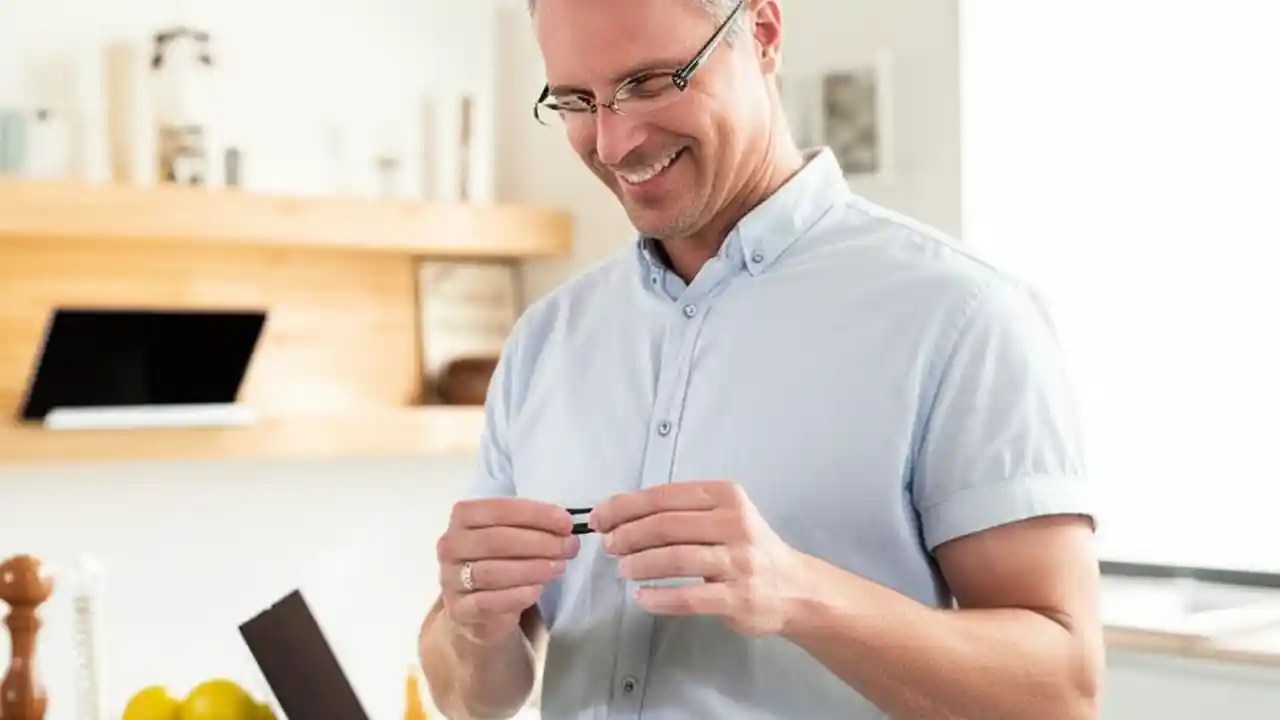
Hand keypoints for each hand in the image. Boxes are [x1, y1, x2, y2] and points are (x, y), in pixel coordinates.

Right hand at [437, 498, 578, 645]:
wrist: (477, 608)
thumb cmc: (500, 560)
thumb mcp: (512, 536)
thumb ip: (533, 526)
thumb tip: (567, 525)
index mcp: (464, 517)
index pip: (498, 509)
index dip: (535, 514)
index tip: (567, 523)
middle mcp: (451, 544)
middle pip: (496, 540)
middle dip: (539, 542)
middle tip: (569, 547)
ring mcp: (450, 578)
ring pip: (491, 572)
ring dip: (532, 569)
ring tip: (559, 568)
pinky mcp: (459, 609)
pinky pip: (487, 602)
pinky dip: (516, 595)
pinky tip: (537, 590)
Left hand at [590, 481, 803, 635]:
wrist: (793, 587)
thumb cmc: (747, 547)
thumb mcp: (722, 514)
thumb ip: (681, 511)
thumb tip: (621, 513)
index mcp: (725, 496)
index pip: (665, 496)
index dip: (626, 505)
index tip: (600, 517)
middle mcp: (734, 523)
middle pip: (667, 525)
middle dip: (629, 534)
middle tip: (610, 545)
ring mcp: (738, 561)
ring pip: (676, 558)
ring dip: (641, 563)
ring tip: (623, 569)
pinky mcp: (737, 597)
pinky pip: (689, 597)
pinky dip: (659, 598)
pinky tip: (642, 598)